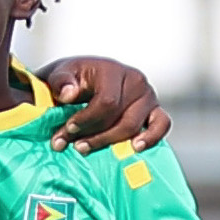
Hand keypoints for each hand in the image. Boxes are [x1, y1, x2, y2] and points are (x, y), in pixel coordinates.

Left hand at [39, 56, 170, 154]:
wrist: (80, 81)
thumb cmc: (69, 81)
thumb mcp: (58, 76)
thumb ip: (60, 82)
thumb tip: (69, 94)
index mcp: (113, 70)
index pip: (107, 102)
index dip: (87, 120)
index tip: (67, 129)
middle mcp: (135, 81)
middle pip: (120, 118)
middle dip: (94, 136)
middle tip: (71, 145)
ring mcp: (147, 96)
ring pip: (134, 126)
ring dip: (109, 142)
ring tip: (85, 149)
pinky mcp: (153, 110)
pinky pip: (162, 124)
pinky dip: (151, 137)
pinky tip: (135, 148)